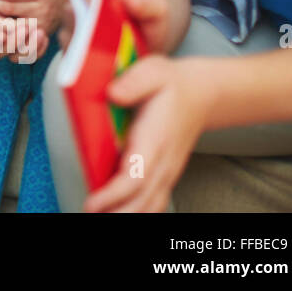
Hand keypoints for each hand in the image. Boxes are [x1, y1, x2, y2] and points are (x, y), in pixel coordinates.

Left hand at [83, 55, 214, 211]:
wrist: (203, 93)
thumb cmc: (172, 83)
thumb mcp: (153, 72)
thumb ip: (133, 82)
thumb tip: (112, 93)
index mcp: (156, 140)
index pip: (135, 177)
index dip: (113, 194)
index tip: (91, 203)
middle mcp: (163, 163)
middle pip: (141, 201)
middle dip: (115, 214)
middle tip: (88, 216)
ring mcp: (167, 172)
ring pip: (149, 207)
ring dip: (125, 216)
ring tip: (98, 219)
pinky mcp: (165, 175)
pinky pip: (153, 202)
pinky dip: (137, 212)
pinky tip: (118, 214)